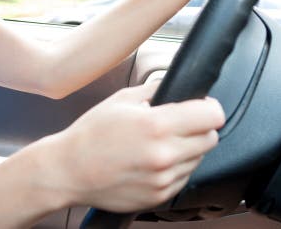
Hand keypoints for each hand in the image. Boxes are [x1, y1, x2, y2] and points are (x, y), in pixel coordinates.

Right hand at [47, 84, 224, 211]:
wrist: (69, 170)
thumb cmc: (91, 135)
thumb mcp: (121, 100)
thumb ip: (155, 89)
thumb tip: (176, 84)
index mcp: (157, 125)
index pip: (212, 116)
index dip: (209, 108)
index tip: (203, 107)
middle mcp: (164, 154)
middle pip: (211, 138)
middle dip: (200, 128)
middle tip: (181, 124)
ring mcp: (163, 179)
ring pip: (199, 159)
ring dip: (187, 149)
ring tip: (159, 144)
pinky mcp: (159, 196)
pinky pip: (183, 178)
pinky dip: (175, 168)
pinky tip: (152, 161)